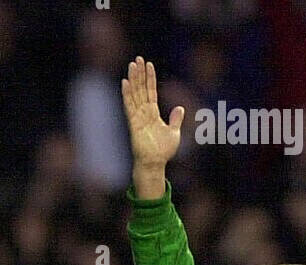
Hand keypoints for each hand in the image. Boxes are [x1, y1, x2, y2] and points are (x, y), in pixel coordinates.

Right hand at [121, 57, 183, 184]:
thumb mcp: (174, 132)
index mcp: (153, 113)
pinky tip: (125, 82)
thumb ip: (176, 119)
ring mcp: (138, 117)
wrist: (155, 164)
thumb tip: (180, 108)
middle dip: (139, 74)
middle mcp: (144, 113)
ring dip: (133, 79)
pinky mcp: (133, 123)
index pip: (150, 91)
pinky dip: (127, 94)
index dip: (149, 78)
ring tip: (132, 64)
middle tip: (138, 58)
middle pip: (141, 89)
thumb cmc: (163, 151)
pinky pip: (129, 105)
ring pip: (135, 94)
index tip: (148, 64)